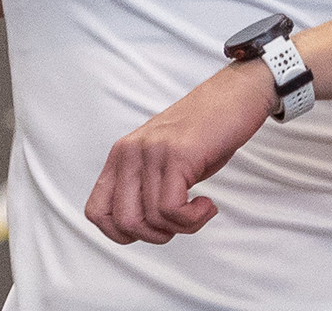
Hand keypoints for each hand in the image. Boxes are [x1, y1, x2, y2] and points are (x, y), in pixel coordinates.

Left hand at [85, 59, 276, 244]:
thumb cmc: (203, 132)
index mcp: (121, 155)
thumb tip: (139, 227)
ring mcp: (153, 151)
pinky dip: (194, 219)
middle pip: (124, 222)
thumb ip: (144, 185)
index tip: (152, 227)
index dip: (120, 233)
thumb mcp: (162, 158)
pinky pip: (172, 209)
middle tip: (181, 222)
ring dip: (182, 227)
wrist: (235, 95)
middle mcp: (130, 152)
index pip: (96, 211)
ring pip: (152, 219)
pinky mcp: (178, 154)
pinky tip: (207, 205)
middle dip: (156, 235)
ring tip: (200, 210)